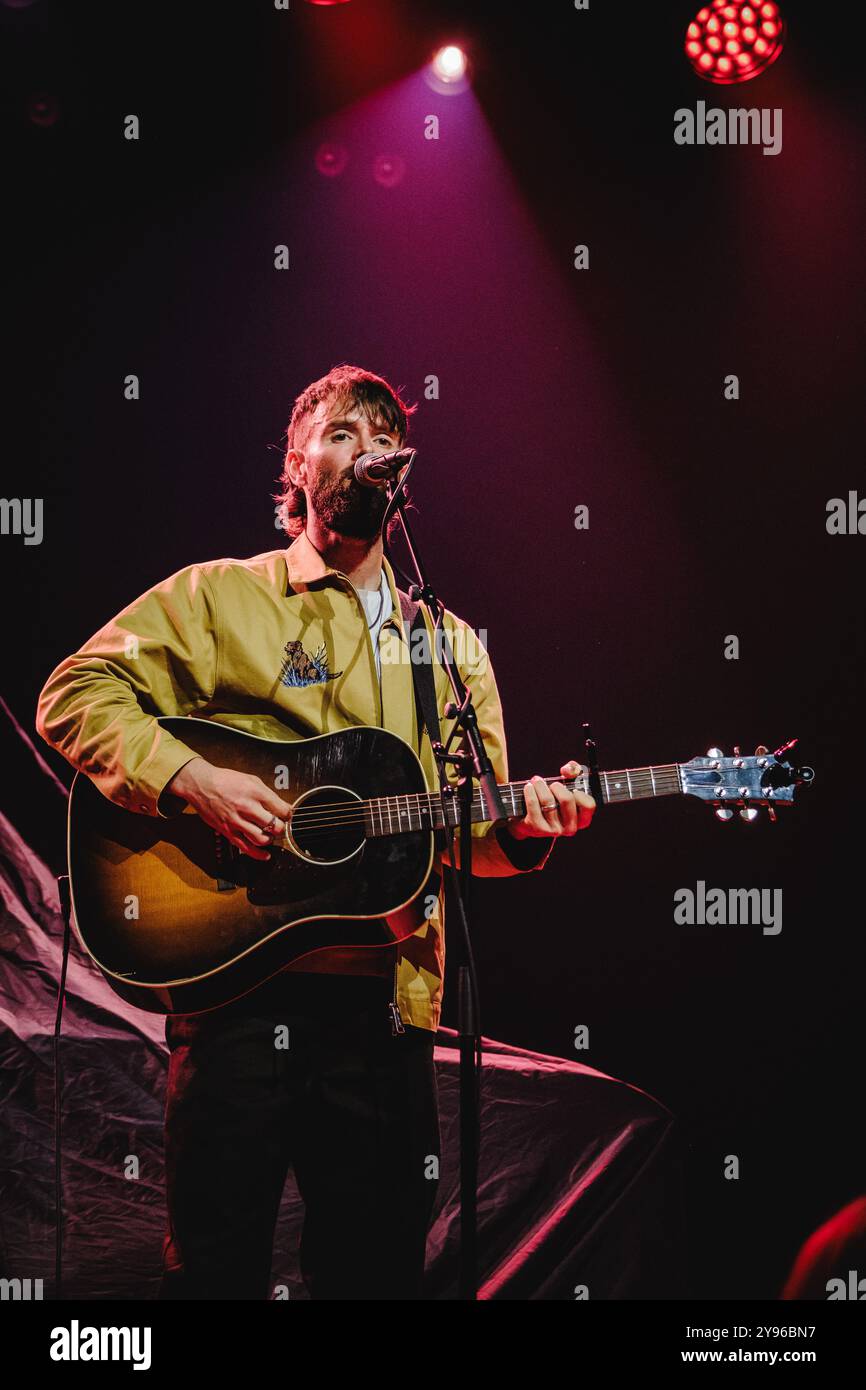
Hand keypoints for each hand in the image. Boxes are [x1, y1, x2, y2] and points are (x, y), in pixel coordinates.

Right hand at [166, 757, 292, 860]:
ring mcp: (237, 821)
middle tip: (279, 826)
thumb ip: (267, 794)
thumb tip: (282, 806)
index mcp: (255, 793)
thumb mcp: (251, 780)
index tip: (287, 815)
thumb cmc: (226, 781)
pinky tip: (265, 855)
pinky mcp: (228, 831)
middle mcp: (247, 807)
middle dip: (281, 828)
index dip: (288, 814)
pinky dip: (258, 854)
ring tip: (269, 835)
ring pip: (262, 839)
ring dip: (270, 840)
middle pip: (274, 826)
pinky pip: (245, 848)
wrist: (202, 785)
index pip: (282, 809)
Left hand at [508, 760, 595, 839]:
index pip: (589, 805)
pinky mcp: (538, 829)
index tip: (573, 787)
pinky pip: (533, 804)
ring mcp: (554, 830)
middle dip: (556, 786)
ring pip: (548, 800)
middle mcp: (570, 827)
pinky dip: (530, 792)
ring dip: (540, 786)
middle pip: (567, 799)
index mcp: (582, 819)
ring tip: (536, 782)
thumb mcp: (568, 784)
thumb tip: (568, 770)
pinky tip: (528, 788)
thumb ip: (574, 771)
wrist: (530, 818)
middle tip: (551, 784)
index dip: (581, 793)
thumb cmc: (554, 799)